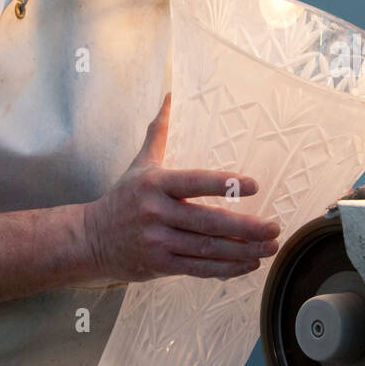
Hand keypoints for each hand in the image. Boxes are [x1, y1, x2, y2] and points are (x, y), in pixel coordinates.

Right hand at [81, 94, 280, 281]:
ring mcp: (158, 241)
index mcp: (155, 184)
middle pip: (208, 221)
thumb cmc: (124, 198)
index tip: (254, 185)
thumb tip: (171, 96)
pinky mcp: (160, 265)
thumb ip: (160, 132)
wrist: (91, 239)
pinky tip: (249, 265)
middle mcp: (156, 213)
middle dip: (246, 227)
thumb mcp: (140, 163)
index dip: (224, 183)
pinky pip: (199, 268)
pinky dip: (226, 269)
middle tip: (274, 226)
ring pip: (207, 248)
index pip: (194, 182)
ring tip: (269, 247)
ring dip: (243, 250)